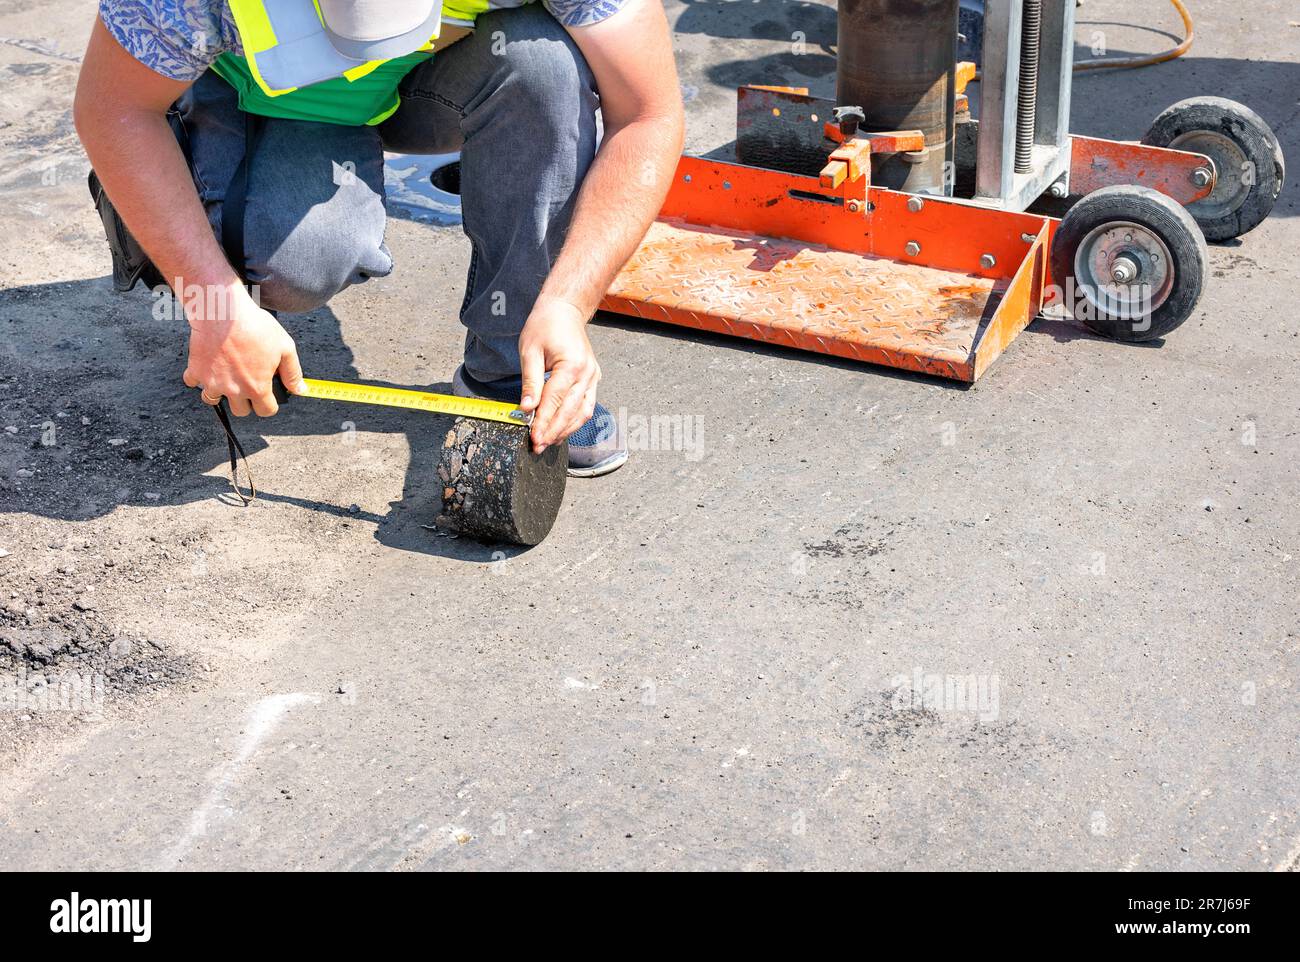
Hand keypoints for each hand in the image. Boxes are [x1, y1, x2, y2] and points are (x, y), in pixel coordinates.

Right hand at [181, 283, 305, 416]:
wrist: (223, 311)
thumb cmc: (255, 327)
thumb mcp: (285, 347)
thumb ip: (293, 373)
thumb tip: (301, 390)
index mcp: (257, 387)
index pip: (266, 411)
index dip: (269, 404)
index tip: (267, 395)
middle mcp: (234, 390)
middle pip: (240, 411)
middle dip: (246, 401)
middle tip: (247, 384)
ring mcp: (212, 382)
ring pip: (213, 400)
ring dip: (220, 393)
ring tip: (226, 378)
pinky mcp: (195, 371)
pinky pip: (193, 382)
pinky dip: (198, 377)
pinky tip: (208, 366)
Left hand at [518, 296, 599, 452]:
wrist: (565, 311)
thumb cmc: (545, 327)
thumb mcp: (529, 351)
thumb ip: (530, 383)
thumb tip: (526, 409)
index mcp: (572, 365)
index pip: (555, 401)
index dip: (544, 422)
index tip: (533, 438)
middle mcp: (587, 374)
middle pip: (570, 411)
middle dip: (554, 431)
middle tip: (538, 446)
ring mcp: (593, 378)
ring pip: (583, 413)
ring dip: (566, 430)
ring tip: (548, 442)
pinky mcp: (593, 380)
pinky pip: (586, 406)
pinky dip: (574, 420)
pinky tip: (561, 429)